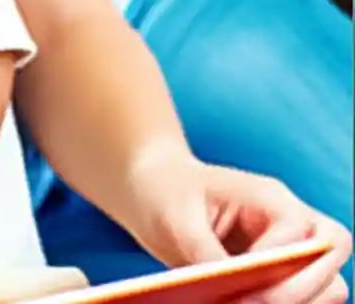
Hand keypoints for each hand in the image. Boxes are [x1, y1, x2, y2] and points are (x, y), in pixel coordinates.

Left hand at [126, 150, 350, 303]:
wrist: (154, 191)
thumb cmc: (166, 194)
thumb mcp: (175, 220)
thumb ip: (204, 254)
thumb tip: (228, 289)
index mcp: (268, 196)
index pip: (299, 230)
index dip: (277, 263)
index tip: (241, 284)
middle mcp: (291, 220)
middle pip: (329, 254)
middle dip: (294, 290)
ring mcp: (292, 247)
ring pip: (329, 284)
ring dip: (300, 303)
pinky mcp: (281, 274)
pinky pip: (308, 299)